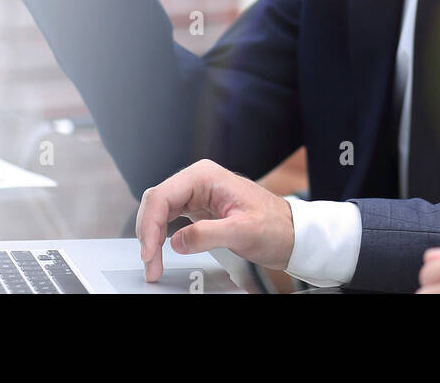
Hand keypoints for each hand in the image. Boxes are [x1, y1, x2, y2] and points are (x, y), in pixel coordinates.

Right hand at [135, 159, 294, 281]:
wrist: (291, 233)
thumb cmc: (275, 226)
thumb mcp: (243, 231)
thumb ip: (207, 235)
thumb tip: (177, 241)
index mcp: (206, 176)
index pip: (163, 196)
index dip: (150, 225)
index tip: (151, 252)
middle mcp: (199, 180)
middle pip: (156, 202)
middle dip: (147, 233)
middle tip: (150, 263)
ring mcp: (197, 194)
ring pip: (159, 211)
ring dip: (151, 236)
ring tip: (153, 262)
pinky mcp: (199, 209)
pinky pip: (169, 218)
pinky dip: (161, 236)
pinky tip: (161, 250)